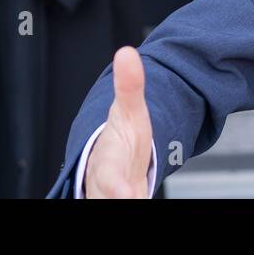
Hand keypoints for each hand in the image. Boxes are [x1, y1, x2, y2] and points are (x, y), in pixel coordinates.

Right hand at [85, 46, 154, 198]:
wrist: (113, 161)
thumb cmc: (121, 140)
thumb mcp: (129, 112)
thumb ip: (130, 86)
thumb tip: (127, 52)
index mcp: (108, 166)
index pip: (110, 178)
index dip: (118, 188)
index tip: (127, 194)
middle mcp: (108, 192)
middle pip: (111, 199)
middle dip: (122, 198)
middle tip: (136, 197)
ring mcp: (116, 200)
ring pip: (125, 202)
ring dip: (135, 199)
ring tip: (142, 196)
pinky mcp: (129, 202)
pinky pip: (136, 202)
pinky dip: (139, 201)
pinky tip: (146, 197)